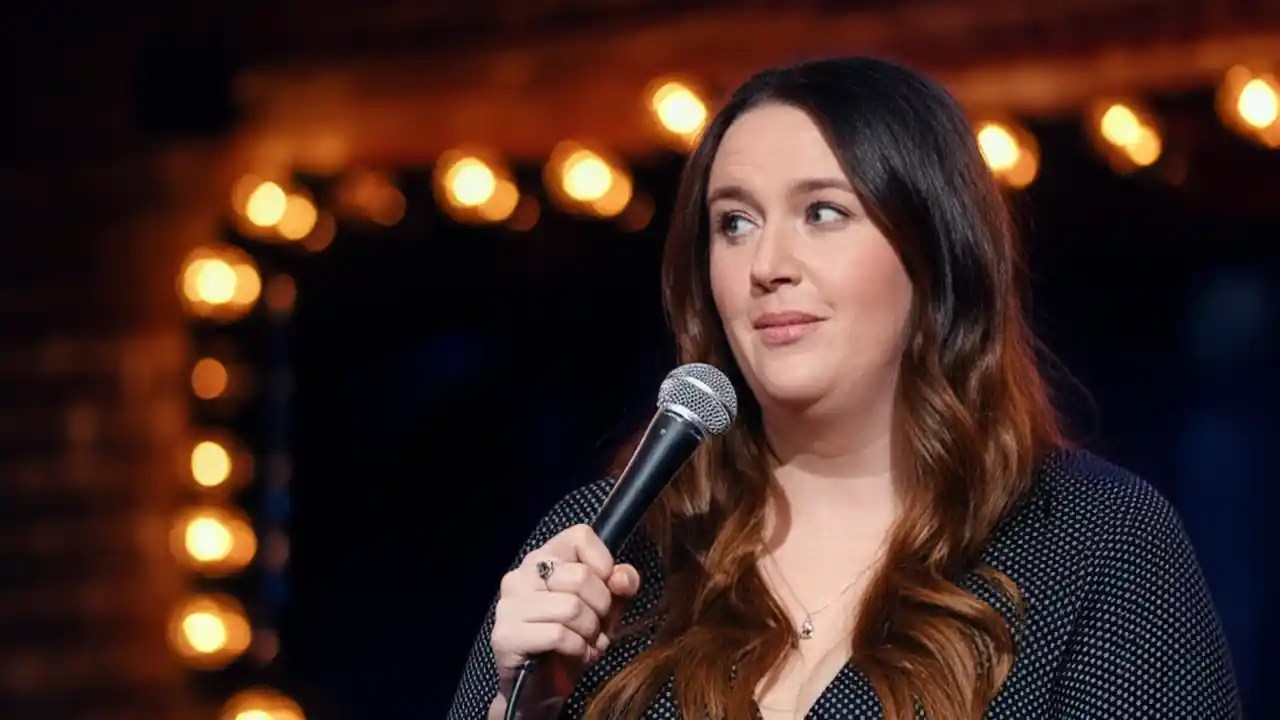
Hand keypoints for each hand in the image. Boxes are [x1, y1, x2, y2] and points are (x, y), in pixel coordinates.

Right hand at [490, 524, 641, 712]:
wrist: (541, 689)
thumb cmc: (573, 641)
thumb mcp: (606, 608)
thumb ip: (620, 584)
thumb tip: (621, 577)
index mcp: (543, 558)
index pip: (580, 536)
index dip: (603, 563)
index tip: (606, 590)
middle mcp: (521, 575)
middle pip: (580, 575)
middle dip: (600, 608)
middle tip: (594, 627)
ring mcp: (509, 604)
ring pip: (571, 607)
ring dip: (589, 633)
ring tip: (585, 643)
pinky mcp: (506, 635)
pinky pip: (559, 634)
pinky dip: (577, 650)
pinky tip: (574, 656)